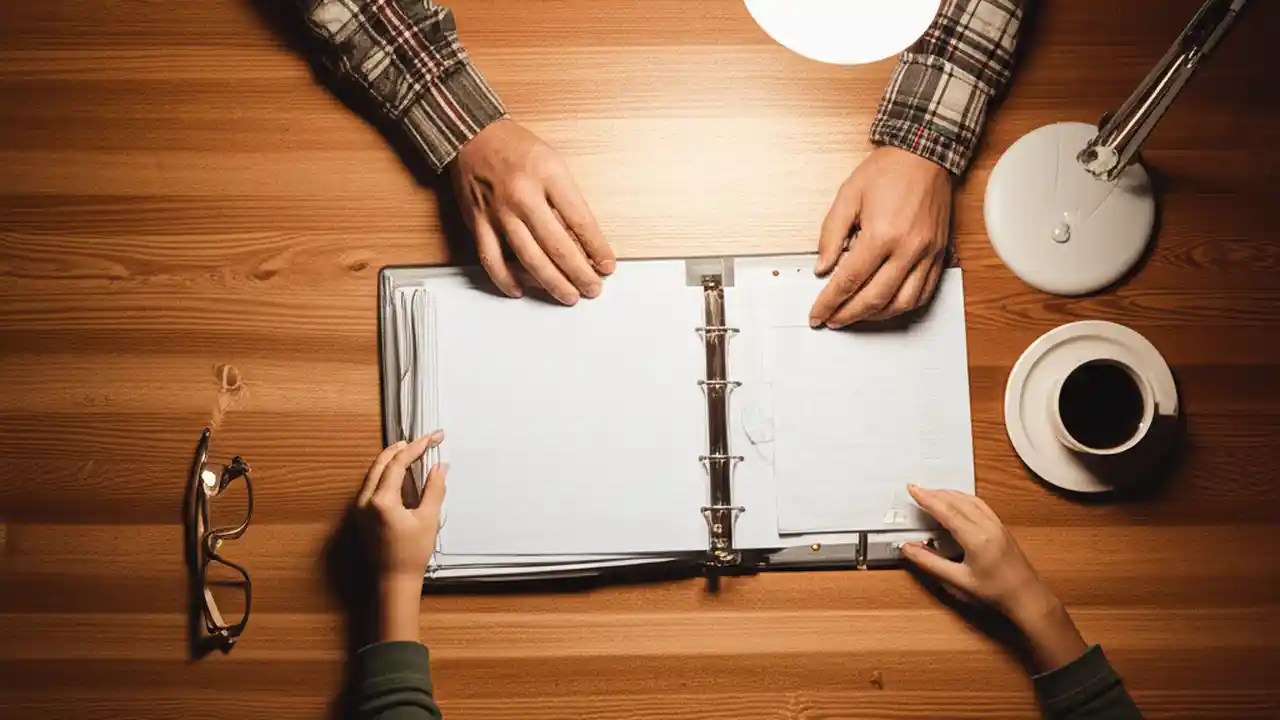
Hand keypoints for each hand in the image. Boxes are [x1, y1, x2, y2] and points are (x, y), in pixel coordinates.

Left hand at [356, 432, 448, 641]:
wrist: (392, 582)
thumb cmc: (411, 555)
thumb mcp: (428, 520)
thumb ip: (434, 489)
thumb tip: (439, 467)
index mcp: (381, 501)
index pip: (398, 463)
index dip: (417, 447)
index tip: (433, 438)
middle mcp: (364, 501)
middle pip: (381, 463)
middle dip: (401, 449)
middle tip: (421, 441)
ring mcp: (359, 509)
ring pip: (373, 473)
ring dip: (391, 460)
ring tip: (409, 451)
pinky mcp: (360, 516)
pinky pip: (370, 485)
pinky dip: (384, 474)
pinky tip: (398, 474)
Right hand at [450, 119, 614, 304]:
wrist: (471, 135)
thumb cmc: (516, 149)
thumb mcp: (554, 163)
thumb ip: (567, 200)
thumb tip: (584, 241)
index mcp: (549, 175)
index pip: (580, 221)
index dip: (597, 249)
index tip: (607, 266)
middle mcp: (523, 195)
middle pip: (557, 246)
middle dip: (580, 273)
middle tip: (593, 289)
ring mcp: (498, 211)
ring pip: (528, 258)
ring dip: (552, 282)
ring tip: (569, 295)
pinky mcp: (477, 222)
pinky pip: (492, 259)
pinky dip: (506, 279)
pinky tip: (520, 290)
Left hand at [809, 146, 951, 327]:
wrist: (925, 155)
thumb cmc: (888, 171)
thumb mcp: (847, 196)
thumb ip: (831, 235)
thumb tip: (822, 268)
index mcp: (882, 234)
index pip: (849, 280)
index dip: (829, 302)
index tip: (817, 314)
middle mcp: (907, 249)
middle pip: (874, 298)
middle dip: (848, 314)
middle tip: (832, 320)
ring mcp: (927, 254)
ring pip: (902, 302)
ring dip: (876, 316)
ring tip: (855, 315)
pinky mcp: (939, 254)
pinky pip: (923, 292)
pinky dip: (902, 306)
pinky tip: (885, 306)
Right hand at [902, 484, 1087, 671]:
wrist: (1026, 597)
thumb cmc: (994, 592)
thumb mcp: (958, 581)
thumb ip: (930, 563)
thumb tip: (908, 549)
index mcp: (977, 539)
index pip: (947, 512)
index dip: (928, 499)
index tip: (913, 489)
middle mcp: (988, 526)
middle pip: (958, 501)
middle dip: (936, 493)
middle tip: (918, 490)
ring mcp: (997, 525)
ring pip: (970, 500)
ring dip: (950, 494)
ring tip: (933, 493)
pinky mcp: (1001, 527)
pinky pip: (980, 504)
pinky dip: (963, 498)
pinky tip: (957, 501)